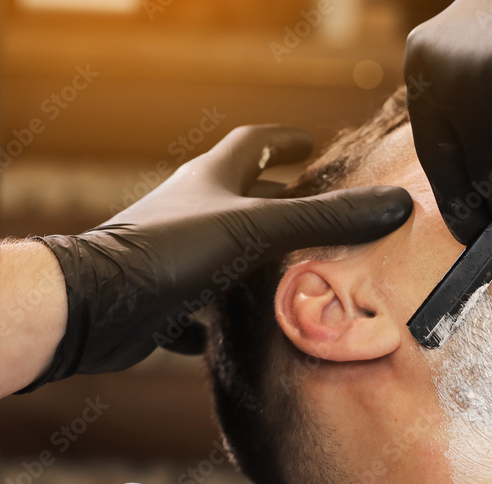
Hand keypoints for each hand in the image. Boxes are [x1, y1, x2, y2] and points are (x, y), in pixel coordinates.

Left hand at [18, 125, 411, 391]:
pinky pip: (203, 307)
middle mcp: (192, 211)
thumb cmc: (172, 251)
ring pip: (227, 255)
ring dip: (259, 264)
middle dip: (281, 205)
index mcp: (212, 180)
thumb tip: (396, 205)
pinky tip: (249, 335)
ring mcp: (176, 257)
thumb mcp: (257, 229)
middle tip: (320, 216)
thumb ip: (325, 219)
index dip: (286, 141)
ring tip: (300, 278)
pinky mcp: (165, 301)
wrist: (95, 304)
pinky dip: (227, 318)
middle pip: (242, 199)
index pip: (254, 144)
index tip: (313, 143)